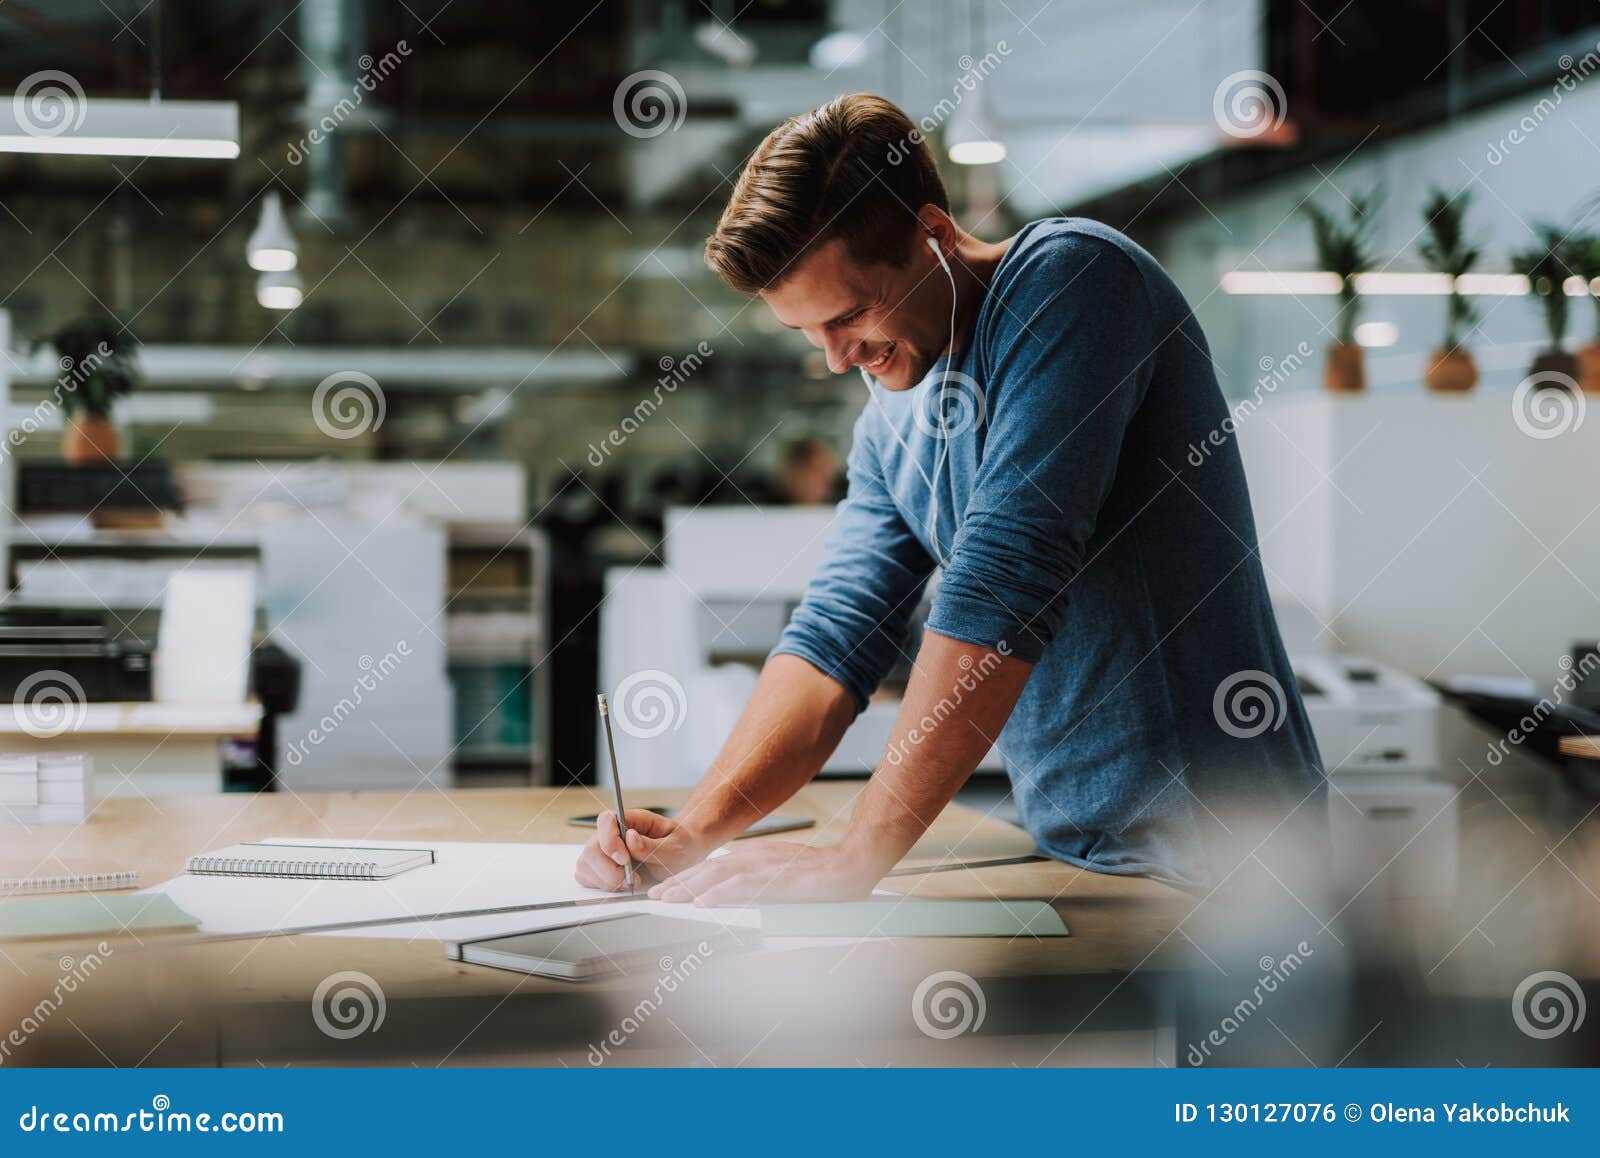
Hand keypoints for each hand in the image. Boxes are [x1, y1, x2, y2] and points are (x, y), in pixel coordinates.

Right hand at [573, 808, 709, 891]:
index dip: (609, 841)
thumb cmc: (681, 846)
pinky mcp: (600, 867)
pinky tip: (620, 885)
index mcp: (632, 820)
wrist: (685, 856)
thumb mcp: (677, 846)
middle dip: (608, 870)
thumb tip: (630, 837)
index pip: (606, 820)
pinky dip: (600, 885)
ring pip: (586, 864)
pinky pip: (586, 876)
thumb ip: (653, 845)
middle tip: (631, 879)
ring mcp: (604, 850)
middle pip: (592, 848)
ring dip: (606, 880)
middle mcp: (614, 833)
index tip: (624, 860)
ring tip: (631, 882)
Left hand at [647, 842, 877, 906]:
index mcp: (755, 855)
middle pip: (708, 868)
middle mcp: (755, 856)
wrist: (851, 864)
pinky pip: (742, 886)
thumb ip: (757, 880)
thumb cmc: (821, 873)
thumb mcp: (781, 872)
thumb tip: (733, 893)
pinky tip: (703, 903)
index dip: (687, 877)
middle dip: (679, 882)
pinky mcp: (777, 879)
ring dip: (690, 887)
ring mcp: (765, 866)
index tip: (667, 888)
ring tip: (669, 899)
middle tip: (656, 895)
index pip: (712, 866)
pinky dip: (720, 894)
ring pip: (717, 874)